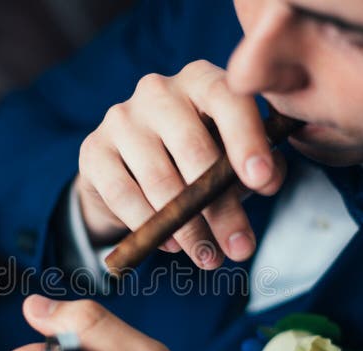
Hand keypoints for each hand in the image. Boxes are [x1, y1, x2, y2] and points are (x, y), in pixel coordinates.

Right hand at [75, 59, 286, 267]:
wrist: (129, 168)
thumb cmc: (196, 158)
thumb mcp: (232, 157)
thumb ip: (259, 165)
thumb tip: (269, 179)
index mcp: (200, 79)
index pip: (228, 100)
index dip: (247, 141)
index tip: (262, 183)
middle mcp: (158, 90)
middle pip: (193, 151)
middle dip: (221, 208)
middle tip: (241, 249)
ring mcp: (121, 118)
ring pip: (160, 181)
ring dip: (189, 228)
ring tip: (210, 257)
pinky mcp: (93, 150)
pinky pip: (124, 196)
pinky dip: (150, 226)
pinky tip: (172, 244)